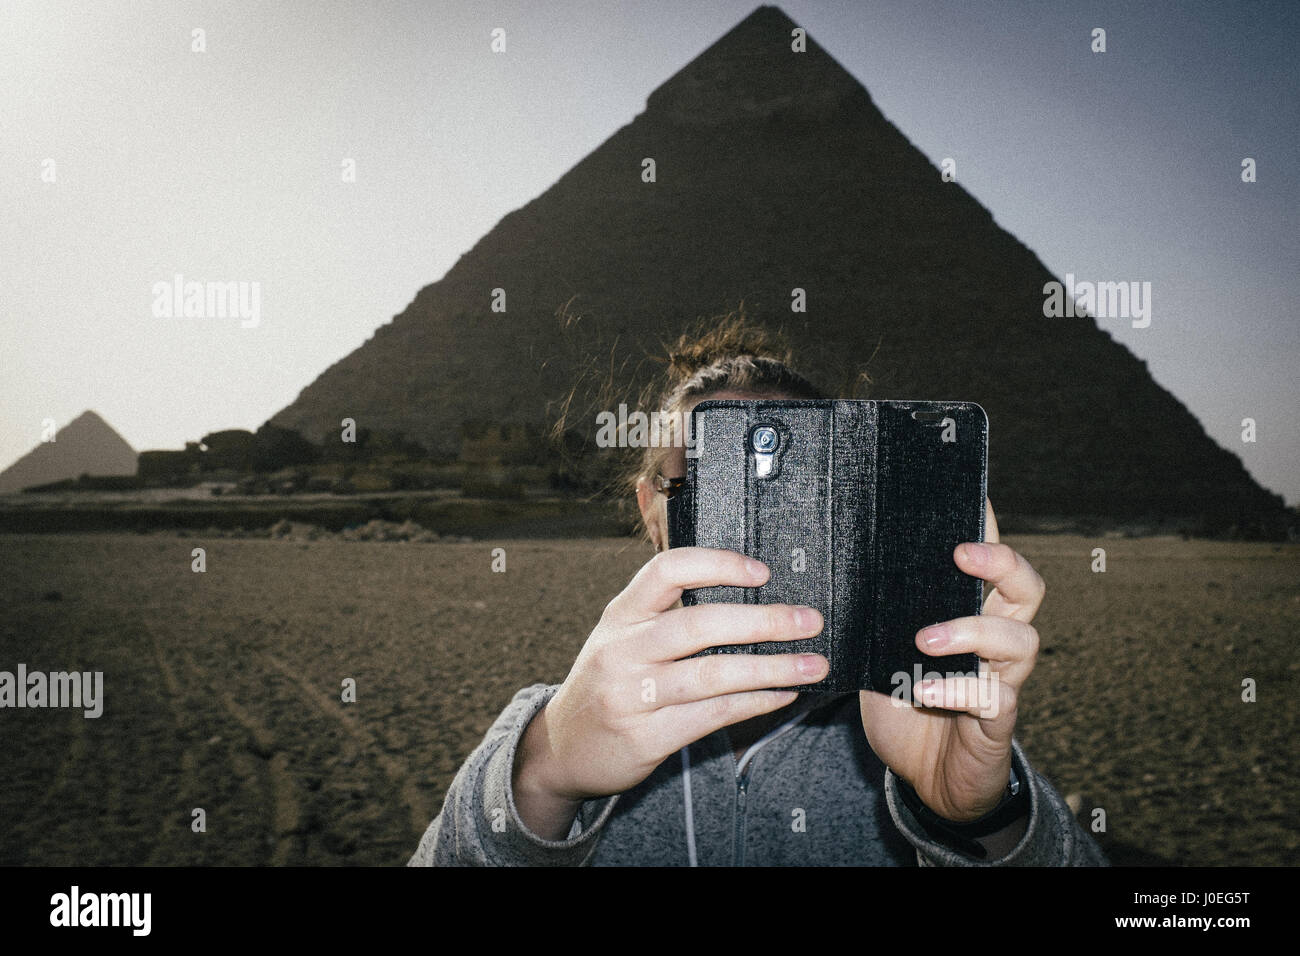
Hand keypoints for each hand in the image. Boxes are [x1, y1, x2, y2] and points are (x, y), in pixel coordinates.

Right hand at [513, 547, 827, 838]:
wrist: (562, 748)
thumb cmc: (609, 681)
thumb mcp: (622, 633)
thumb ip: (666, 607)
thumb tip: (742, 585)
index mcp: (620, 614)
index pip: (666, 570)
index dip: (717, 564)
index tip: (762, 571)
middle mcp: (623, 650)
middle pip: (699, 625)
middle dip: (763, 621)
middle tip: (810, 621)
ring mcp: (632, 696)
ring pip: (713, 675)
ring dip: (771, 668)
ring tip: (814, 664)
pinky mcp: (646, 737)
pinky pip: (712, 716)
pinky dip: (754, 703)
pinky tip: (783, 695)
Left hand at [858, 498, 1043, 822]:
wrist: (928, 779)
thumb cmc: (907, 705)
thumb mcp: (880, 653)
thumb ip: (874, 619)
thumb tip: (838, 576)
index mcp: (969, 614)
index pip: (987, 562)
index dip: (988, 526)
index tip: (974, 496)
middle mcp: (995, 639)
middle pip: (1026, 586)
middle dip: (1000, 561)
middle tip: (960, 553)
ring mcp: (1002, 679)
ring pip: (1020, 638)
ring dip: (971, 631)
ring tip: (925, 639)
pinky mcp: (998, 719)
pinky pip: (995, 698)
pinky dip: (960, 691)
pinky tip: (927, 693)